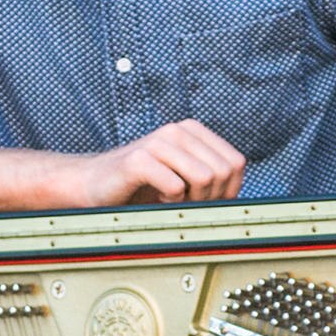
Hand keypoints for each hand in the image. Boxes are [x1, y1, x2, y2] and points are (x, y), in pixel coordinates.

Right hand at [75, 121, 247, 205]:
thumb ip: (213, 181)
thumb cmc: (142, 187)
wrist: (95, 185)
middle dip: (210, 198)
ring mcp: (158, 141)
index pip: (235, 163)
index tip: (206, 201)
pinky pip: (175, 187)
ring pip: (203, 178)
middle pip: (221, 172)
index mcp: (193, 131)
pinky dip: (170, 204)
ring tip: (171, 201)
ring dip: (191, 201)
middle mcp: (178, 130)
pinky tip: (155, 200)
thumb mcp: (186, 180)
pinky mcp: (139, 159)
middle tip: (187, 205)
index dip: (228, 190)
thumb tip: (240, 202)